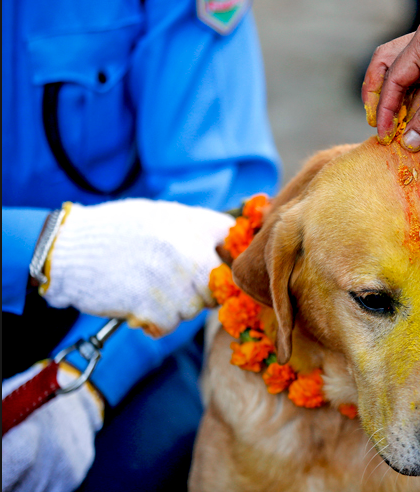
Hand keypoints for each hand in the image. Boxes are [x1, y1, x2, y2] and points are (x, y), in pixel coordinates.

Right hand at [41, 199, 233, 336]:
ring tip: (151, 291)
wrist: (67, 249)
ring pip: (195, 308)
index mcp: (194, 225)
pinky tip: (140, 305)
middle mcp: (189, 250)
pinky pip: (171, 323)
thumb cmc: (116, 231)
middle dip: (201, 290)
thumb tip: (229, 240)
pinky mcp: (153, 305)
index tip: (213, 266)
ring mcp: (173, 279)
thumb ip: (197, 227)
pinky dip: (158, 321)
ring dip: (177, 307)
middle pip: (217, 285)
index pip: (232, 242)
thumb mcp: (161, 215)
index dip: (225, 258)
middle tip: (175, 285)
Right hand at [362, 18, 419, 150]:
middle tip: (378, 126)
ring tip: (398, 136)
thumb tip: (408, 142)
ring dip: (403, 110)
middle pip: (391, 72)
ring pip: (409, 86)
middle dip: (382, 100)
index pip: (393, 74)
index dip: (385, 106)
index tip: (383, 133)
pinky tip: (415, 131)